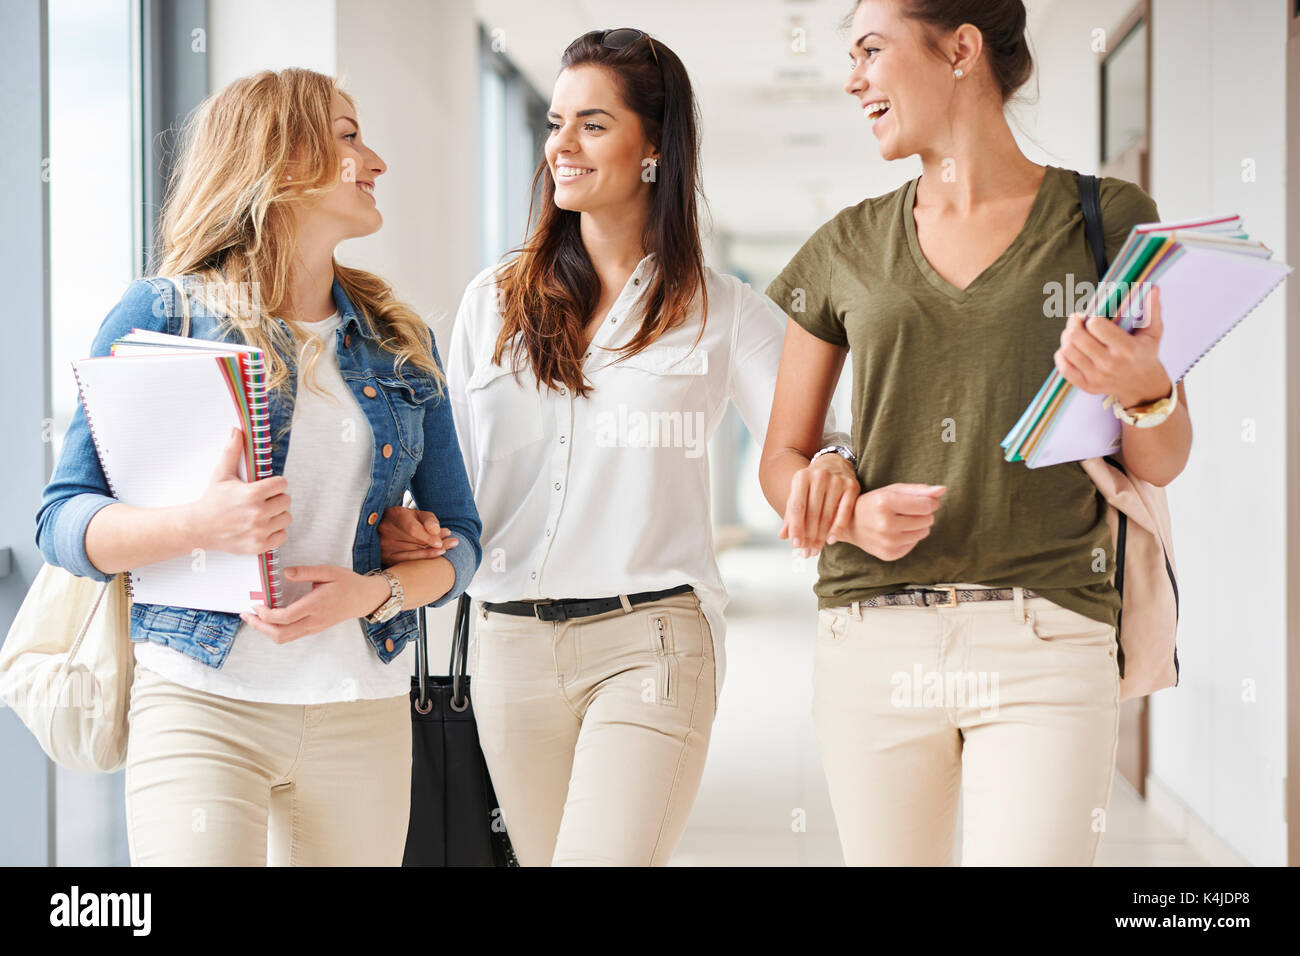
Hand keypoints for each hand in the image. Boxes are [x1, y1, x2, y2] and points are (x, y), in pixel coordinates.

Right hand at [186, 427, 291, 554]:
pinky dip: (275, 532)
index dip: (275, 484)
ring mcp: (260, 531)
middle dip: (276, 499)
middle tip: (263, 501)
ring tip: (262, 514)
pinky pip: (282, 536)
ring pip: (286, 518)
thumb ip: (231, 452)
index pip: (282, 484)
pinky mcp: (259, 546)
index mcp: (252, 494)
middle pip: (286, 501)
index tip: (267, 486)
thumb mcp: (221, 475)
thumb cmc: (212, 501)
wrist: (199, 528)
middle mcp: (258, 513)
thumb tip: (237, 431)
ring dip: (277, 515)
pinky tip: (262, 527)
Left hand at [240, 565, 390, 642]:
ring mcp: (313, 627)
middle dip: (259, 627)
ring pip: (283, 638)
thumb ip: (306, 571)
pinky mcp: (313, 629)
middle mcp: (313, 620)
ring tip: (253, 619)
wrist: (364, 598)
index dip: (266, 614)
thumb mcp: (328, 571)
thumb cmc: (347, 583)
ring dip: (265, 631)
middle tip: (246, 615)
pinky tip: (269, 619)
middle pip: (280, 634)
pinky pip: (290, 635)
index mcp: (315, 605)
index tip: (256, 604)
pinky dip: (275, 630)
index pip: (285, 617)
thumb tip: (284, 572)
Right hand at [377, 506, 458, 563]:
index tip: (440, 542)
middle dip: (435, 543)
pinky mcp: (386, 557)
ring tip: (447, 547)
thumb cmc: (408, 519)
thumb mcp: (419, 514)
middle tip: (453, 542)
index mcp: (393, 515)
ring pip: (412, 552)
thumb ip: (429, 519)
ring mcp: (384, 545)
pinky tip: (437, 554)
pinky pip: (407, 561)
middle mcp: (386, 530)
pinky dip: (423, 558)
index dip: (428, 537)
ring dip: (432, 552)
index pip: (412, 529)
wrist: (390, 527)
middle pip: (414, 541)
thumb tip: (436, 531)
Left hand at [778, 452, 859, 557]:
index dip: (796, 527)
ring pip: (828, 514)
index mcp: (801, 477)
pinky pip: (845, 512)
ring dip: (821, 536)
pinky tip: (831, 540)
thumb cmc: (813, 485)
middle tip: (806, 552)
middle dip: (809, 536)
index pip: (797, 507)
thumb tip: (783, 536)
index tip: (795, 545)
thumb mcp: (798, 494)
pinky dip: (838, 528)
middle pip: (812, 513)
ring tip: (816, 550)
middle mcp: (819, 476)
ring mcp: (837, 480)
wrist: (833, 463)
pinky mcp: (852, 486)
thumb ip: (791, 515)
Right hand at [837, 483, 945, 561]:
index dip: (930, 502)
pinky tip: (896, 532)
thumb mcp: (893, 490)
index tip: (923, 501)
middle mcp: (885, 524)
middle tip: (907, 511)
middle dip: (923, 514)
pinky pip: (915, 544)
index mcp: (885, 503)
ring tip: (902, 521)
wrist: (850, 524)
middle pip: (927, 520)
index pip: (926, 506)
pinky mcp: (889, 554)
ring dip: (918, 526)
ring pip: (924, 532)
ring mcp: (887, 542)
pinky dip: (910, 537)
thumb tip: (942, 490)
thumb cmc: (874, 503)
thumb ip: (919, 490)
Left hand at [1055, 285, 1171, 408]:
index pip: (1096, 326)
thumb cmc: (1146, 354)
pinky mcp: (1087, 386)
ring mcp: (1097, 377)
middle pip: (1077, 337)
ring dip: (1066, 337)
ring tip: (1073, 332)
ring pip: (1067, 350)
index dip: (1090, 317)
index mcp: (1126, 348)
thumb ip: (1152, 309)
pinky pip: (1064, 369)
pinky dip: (1061, 356)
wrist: (1143, 386)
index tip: (1092, 316)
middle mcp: (1110, 364)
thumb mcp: (1153, 332)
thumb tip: (1153, 288)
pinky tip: (1068, 348)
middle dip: (1073, 323)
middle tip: (1077, 319)